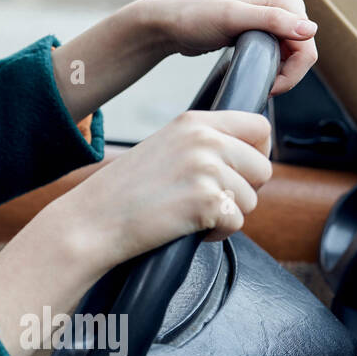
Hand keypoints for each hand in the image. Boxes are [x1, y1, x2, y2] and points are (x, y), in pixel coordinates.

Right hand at [48, 109, 273, 267]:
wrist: (93, 220)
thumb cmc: (123, 191)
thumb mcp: (164, 147)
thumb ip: (202, 143)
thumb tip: (247, 154)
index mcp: (193, 121)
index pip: (259, 126)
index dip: (257, 153)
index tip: (239, 172)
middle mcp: (204, 139)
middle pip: (263, 168)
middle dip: (243, 191)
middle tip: (206, 200)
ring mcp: (207, 169)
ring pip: (251, 199)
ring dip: (226, 214)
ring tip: (188, 212)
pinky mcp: (208, 201)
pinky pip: (237, 222)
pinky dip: (216, 233)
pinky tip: (186, 226)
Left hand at [133, 0, 318, 96]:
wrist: (167, 23)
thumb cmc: (193, 16)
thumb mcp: (230, 17)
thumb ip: (270, 21)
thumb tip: (309, 30)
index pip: (307, 42)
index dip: (293, 70)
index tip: (269, 86)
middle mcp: (285, 7)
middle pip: (303, 51)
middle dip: (287, 74)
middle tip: (263, 88)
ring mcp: (273, 21)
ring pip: (293, 56)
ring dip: (279, 73)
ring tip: (256, 81)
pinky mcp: (261, 33)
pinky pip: (279, 56)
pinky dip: (271, 69)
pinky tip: (255, 75)